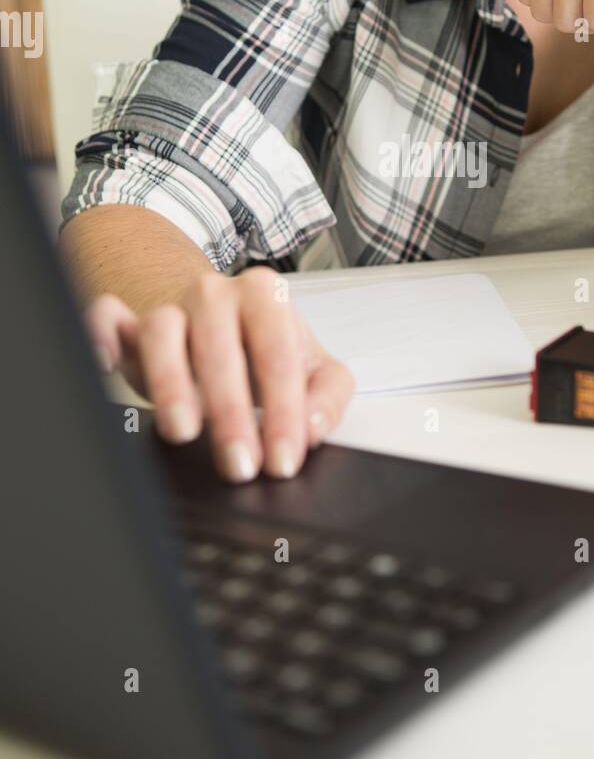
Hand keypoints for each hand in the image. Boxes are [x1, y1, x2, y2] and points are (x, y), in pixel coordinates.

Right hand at [83, 267, 355, 482]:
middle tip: (240, 464)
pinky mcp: (130, 324)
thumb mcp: (314, 369)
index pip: (277, 352)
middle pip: (220, 346)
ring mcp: (170, 306)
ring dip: (171, 382)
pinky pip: (107, 317)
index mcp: (266, 297)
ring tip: (185, 431)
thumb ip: (326, 397)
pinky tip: (107, 363)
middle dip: (231, 412)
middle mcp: (216, 294)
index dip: (283, 409)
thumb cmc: (268, 350)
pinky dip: (102, 335)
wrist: (224, 323)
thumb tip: (312, 427)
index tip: (283, 459)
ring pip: (162, 332)